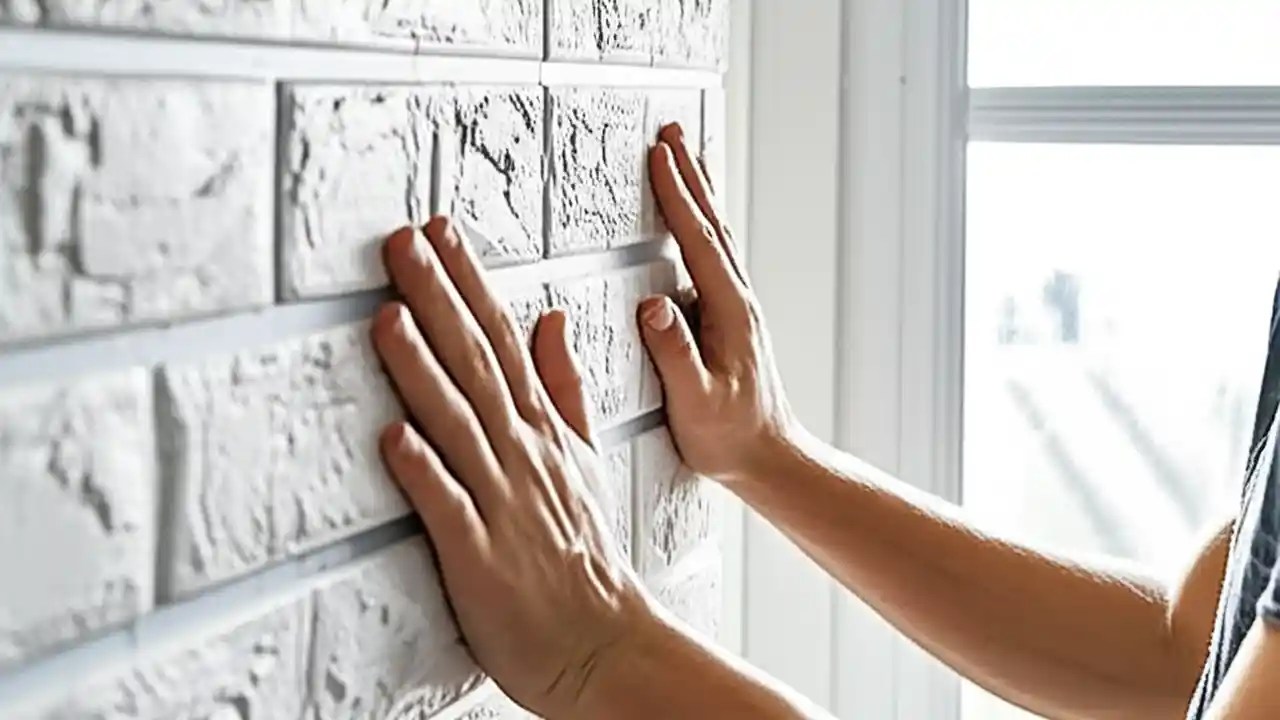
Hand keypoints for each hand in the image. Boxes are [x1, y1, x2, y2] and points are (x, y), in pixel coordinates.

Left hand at [372, 218, 655, 718]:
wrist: (602, 640)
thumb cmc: (581, 551)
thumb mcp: (584, 454)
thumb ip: (564, 386)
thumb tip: (551, 318)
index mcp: (540, 428)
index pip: (503, 339)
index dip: (469, 281)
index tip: (439, 228)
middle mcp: (521, 453)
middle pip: (477, 363)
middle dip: (439, 298)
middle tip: (402, 241)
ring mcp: (501, 502)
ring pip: (458, 424)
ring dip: (423, 370)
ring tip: (389, 317)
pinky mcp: (479, 556)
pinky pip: (448, 508)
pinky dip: (424, 472)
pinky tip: (393, 438)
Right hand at [638, 124, 798, 484]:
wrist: (768, 457)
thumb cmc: (730, 436)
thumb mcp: (696, 402)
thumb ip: (674, 355)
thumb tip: (654, 305)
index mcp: (730, 313)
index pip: (699, 242)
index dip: (678, 197)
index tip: (659, 157)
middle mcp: (738, 301)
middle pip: (712, 224)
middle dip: (690, 176)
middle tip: (672, 132)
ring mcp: (735, 307)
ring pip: (715, 236)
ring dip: (699, 194)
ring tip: (684, 157)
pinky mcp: (728, 318)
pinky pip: (712, 257)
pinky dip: (700, 225)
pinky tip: (692, 222)